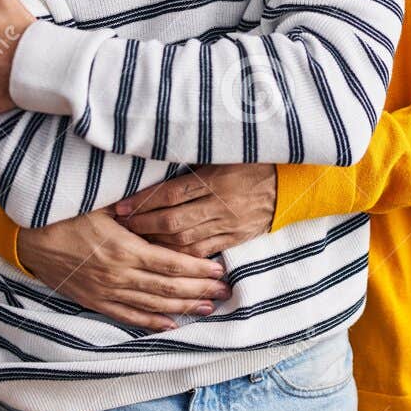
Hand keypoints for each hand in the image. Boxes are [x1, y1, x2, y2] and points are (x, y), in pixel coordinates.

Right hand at [16, 209, 230, 331]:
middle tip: (226, 292)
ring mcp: (106, 291)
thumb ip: (138, 211)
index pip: (172, 264)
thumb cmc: (69, 212)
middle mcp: (118, 274)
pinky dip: (151, 322)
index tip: (220, 270)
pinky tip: (171, 325)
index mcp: (124, 248)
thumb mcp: (106, 205)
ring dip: (183, 308)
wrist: (30, 236)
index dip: (198, 269)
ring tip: (209, 307)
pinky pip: (127, 316)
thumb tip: (169, 205)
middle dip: (201, 290)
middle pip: (169, 288)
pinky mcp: (94, 300)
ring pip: (153, 305)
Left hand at [114, 166, 275, 257]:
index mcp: (215, 179)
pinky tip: (164, 255)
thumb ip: (195, 164)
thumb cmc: (254, 163)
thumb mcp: (225, 155)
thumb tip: (158, 165)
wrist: (291, 184)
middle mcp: (219, 204)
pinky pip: (204, 252)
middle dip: (143, 226)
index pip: (170, 194)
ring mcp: (228, 224)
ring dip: (157, 243)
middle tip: (122, 228)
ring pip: (184, 241)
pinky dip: (181, 256)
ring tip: (137, 242)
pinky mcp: (236, 238)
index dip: (142, 202)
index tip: (119, 207)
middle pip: (172, 221)